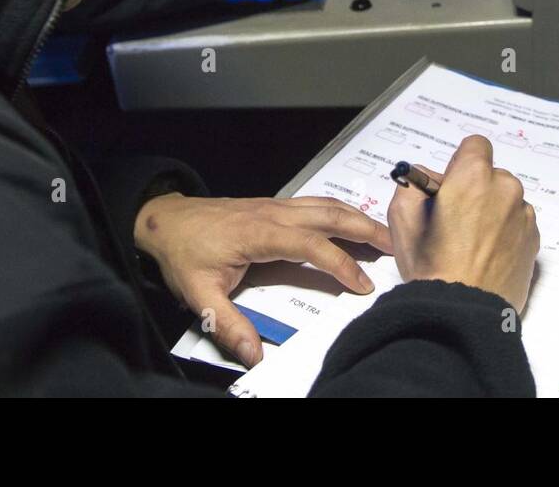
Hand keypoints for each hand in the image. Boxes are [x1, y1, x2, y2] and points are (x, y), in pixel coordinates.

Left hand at [133, 194, 392, 366]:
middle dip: (365, 229)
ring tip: (384, 233)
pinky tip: (350, 221)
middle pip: (329, 215)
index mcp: (259, 233)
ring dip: (357, 216)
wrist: (163, 220)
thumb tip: (255, 355)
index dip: (340, 264)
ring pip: (325, 204)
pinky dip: (339, 210)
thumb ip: (228, 325)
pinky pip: (314, 203)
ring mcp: (275, 206)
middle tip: (395, 247)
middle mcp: (273, 214)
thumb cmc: (182, 254)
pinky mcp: (272, 205)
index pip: (312, 245)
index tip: (362, 284)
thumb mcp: (198, 295)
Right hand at [386, 136, 539, 310]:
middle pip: (492, 174)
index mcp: (474, 177)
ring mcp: (524, 216)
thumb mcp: (403, 218)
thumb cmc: (432, 265)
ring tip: (471, 244)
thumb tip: (428, 180)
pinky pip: (517, 223)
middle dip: (476, 189)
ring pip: (506, 200)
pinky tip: (486, 256)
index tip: (450, 185)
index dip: (460, 164)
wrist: (462, 311)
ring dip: (492, 211)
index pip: (475, 145)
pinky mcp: (534, 240)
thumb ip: (413, 185)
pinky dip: (505, 232)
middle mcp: (506, 189)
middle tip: (455, 220)